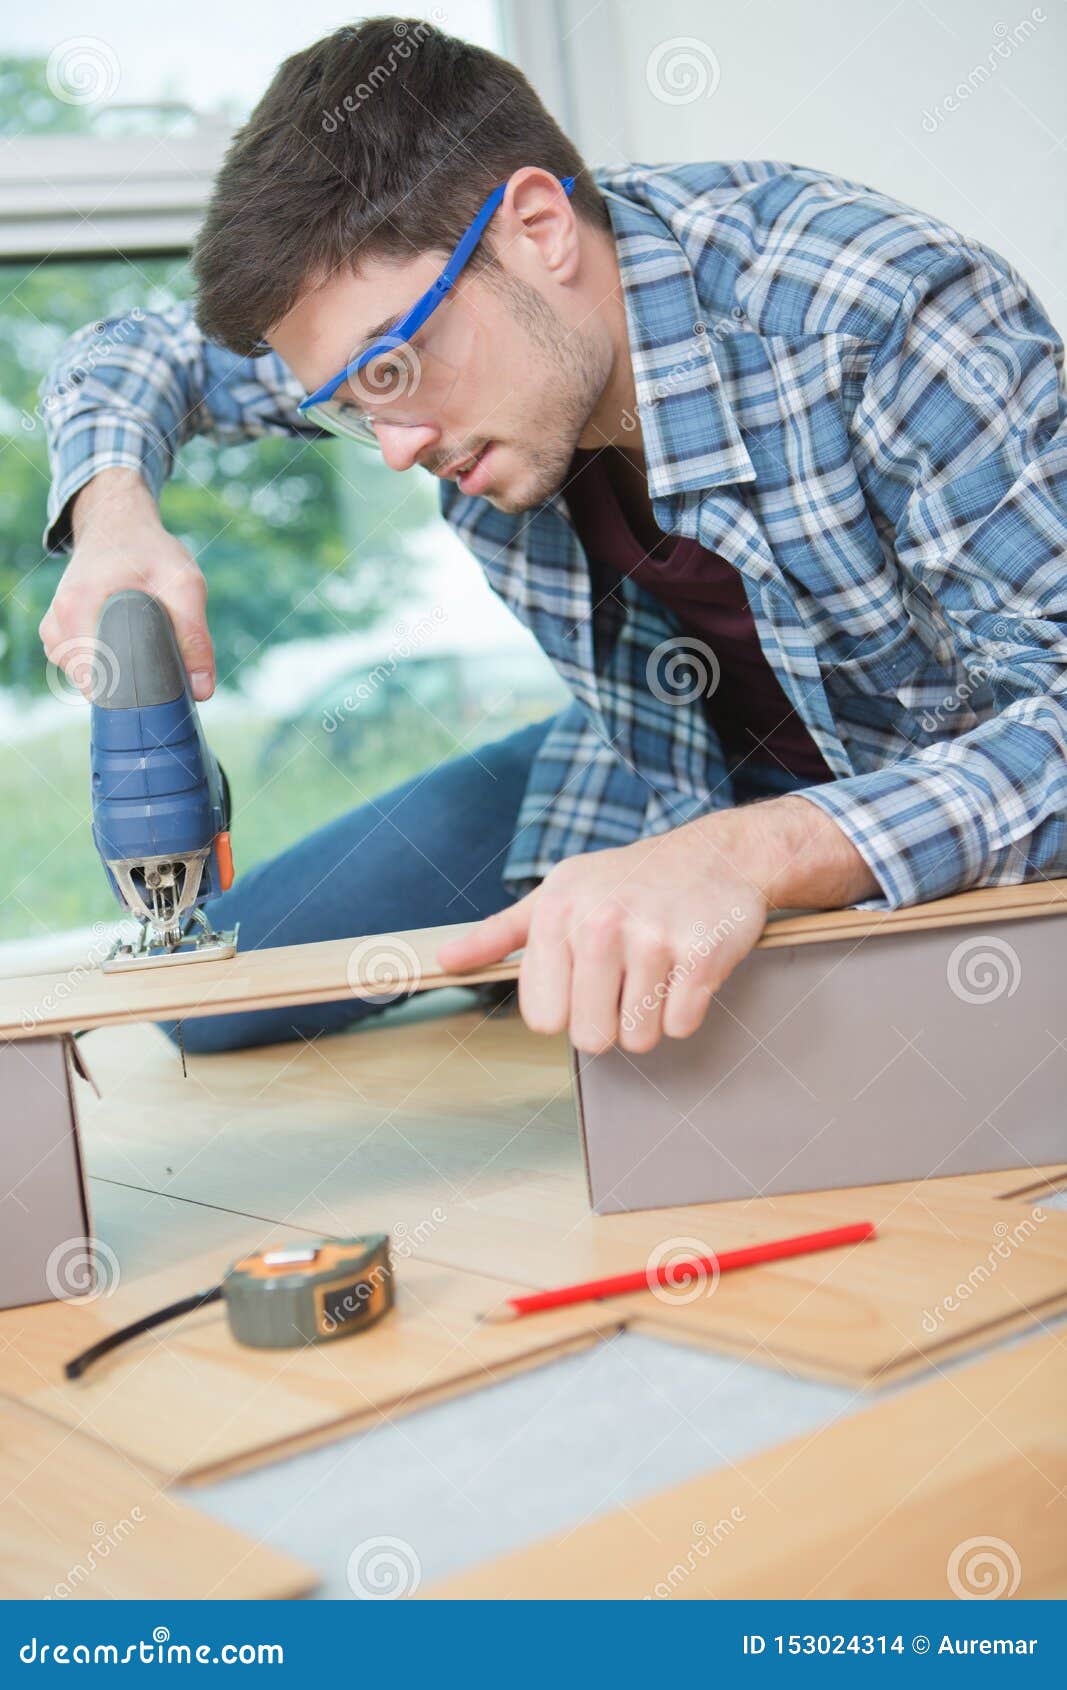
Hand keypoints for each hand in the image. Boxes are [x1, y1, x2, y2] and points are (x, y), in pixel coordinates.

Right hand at [39, 468, 215, 699]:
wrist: (119, 524)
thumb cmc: (150, 550)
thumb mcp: (184, 585)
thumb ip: (195, 637)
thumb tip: (201, 690)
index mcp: (77, 608)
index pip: (97, 681)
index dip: (131, 694)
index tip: (157, 689)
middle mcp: (57, 622)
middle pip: (92, 683)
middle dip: (127, 683)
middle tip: (156, 657)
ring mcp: (53, 629)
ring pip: (85, 678)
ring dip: (115, 672)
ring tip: (138, 641)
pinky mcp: (57, 632)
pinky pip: (79, 666)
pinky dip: (103, 662)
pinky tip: (121, 641)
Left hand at [437, 797, 875, 1052]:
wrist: (716, 854)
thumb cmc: (627, 881)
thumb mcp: (558, 894)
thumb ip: (500, 934)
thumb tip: (444, 960)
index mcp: (557, 913)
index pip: (543, 1018)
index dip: (568, 1009)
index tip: (587, 981)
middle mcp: (601, 923)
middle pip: (590, 1037)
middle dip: (611, 1021)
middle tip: (628, 980)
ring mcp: (653, 938)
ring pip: (639, 1038)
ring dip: (651, 1017)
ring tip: (658, 971)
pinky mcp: (701, 953)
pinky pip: (681, 1025)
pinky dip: (687, 1009)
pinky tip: (687, 969)